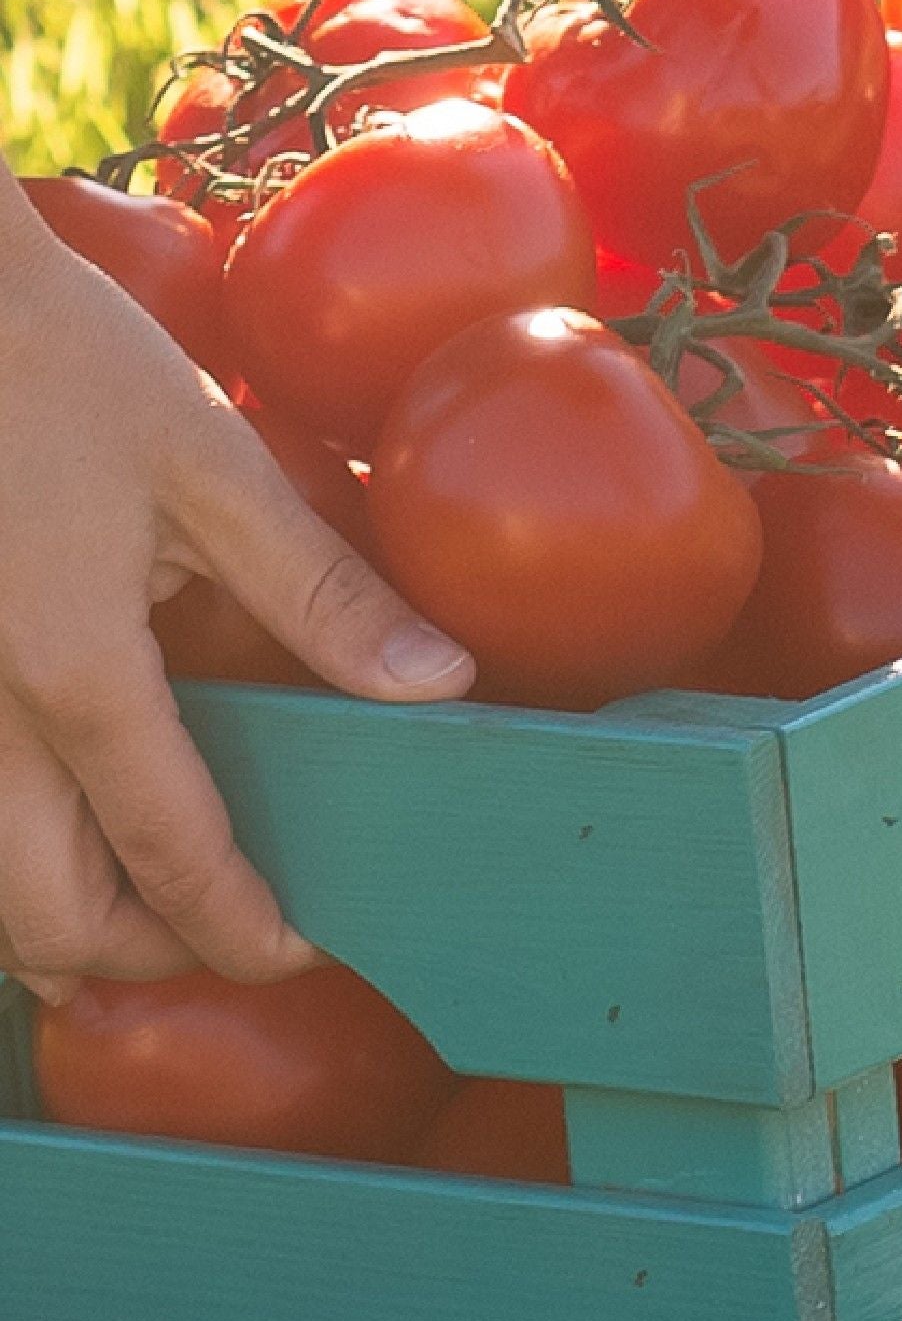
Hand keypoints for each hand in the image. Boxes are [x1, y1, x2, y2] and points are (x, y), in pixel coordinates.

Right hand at [0, 190, 472, 1004]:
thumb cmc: (63, 365)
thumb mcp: (213, 469)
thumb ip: (324, 593)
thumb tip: (438, 684)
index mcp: (73, 671)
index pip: (169, 852)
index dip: (237, 923)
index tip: (298, 949)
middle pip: (44, 911)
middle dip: (137, 955)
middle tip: (225, 942)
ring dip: (57, 925)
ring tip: (147, 920)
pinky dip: (11, 858)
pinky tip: (64, 834)